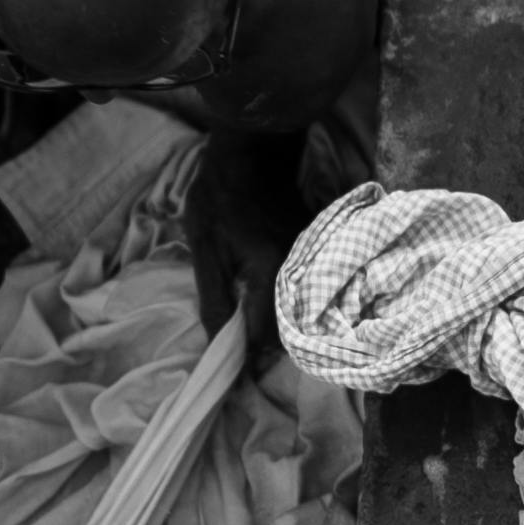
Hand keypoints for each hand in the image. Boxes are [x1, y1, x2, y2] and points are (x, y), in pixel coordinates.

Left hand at [183, 126, 305, 360]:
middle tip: (243, 357)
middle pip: (289, 330)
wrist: (255, 148)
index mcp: (271, 273)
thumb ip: (213, 299)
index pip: (265, 337)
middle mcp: (301, 273)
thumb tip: (219, 347)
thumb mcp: (205, 249)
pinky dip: (290, 306)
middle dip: (267, 350)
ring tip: (253, 336)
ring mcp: (314, 262)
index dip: (248, 360)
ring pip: (301, 313)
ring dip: (279, 329)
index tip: (234, 376)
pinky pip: (307, 292)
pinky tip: (270, 306)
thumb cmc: (221, 196)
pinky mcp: (318, 253)